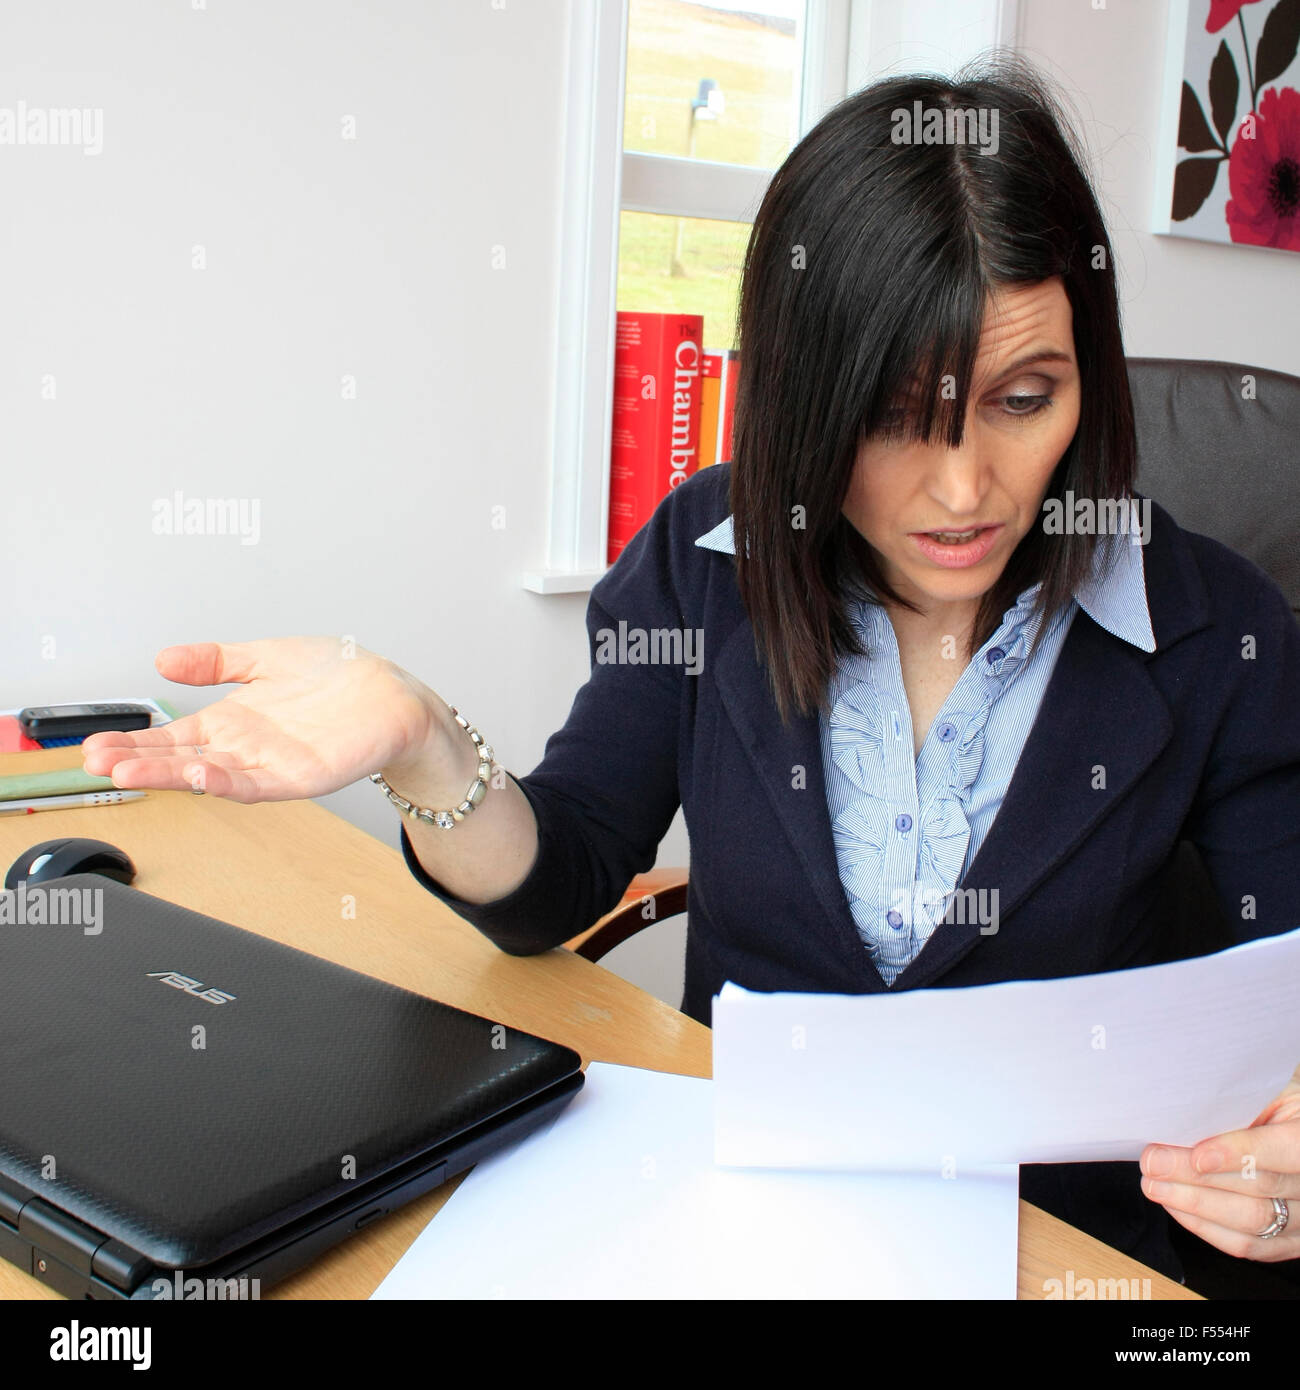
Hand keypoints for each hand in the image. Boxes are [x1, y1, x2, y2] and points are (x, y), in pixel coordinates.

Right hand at [82, 638, 444, 802]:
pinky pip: (258, 784)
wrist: (394, 695)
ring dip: (171, 775)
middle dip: (137, 760)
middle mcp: (246, 747)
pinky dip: (228, 782)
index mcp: (233, 720)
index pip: (172, 735)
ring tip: (128, 771)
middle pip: (181, 758)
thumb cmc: (338, 677)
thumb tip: (164, 658)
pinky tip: (200, 775)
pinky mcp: (302, 777)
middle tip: (94, 761)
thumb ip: (215, 661)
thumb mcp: (265, 657)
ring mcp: (271, 765)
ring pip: (210, 775)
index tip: (95, 743)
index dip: (134, 739)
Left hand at [1139, 1065, 1299, 1261]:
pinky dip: (1206, 1227)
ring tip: (1154, 1185)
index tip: (1197, 1156)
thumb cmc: (1266, 1104)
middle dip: (1197, 1179)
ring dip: (1195, 1205)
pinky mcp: (1289, 1241)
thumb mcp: (1259, 1091)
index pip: (1286, 1149)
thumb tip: (1180, 1113)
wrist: (1286, 1127)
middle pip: (1259, 1188)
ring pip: (1252, 1222)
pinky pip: (1249, 1245)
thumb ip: (1232, 1103)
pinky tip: (1176, 1205)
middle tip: (1154, 1163)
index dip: (1240, 1154)